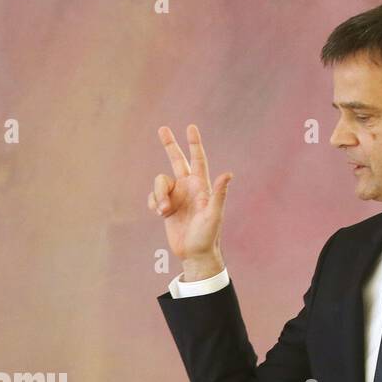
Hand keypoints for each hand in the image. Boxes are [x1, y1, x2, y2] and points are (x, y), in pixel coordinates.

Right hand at [148, 124, 233, 278]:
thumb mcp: (213, 215)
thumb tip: (228, 174)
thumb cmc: (208, 236)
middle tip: (162, 129)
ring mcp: (176, 197)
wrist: (195, 254)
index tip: (191, 127)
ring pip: (160, 182)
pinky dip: (153, 202)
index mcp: (201, 186)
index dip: (194, 143)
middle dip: (170, 145)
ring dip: (158, 195)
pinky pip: (153, 197)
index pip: (197, 159)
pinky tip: (159, 214)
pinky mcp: (166, 208)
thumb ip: (219, 194)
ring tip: (163, 211)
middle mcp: (188, 188)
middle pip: (177, 160)